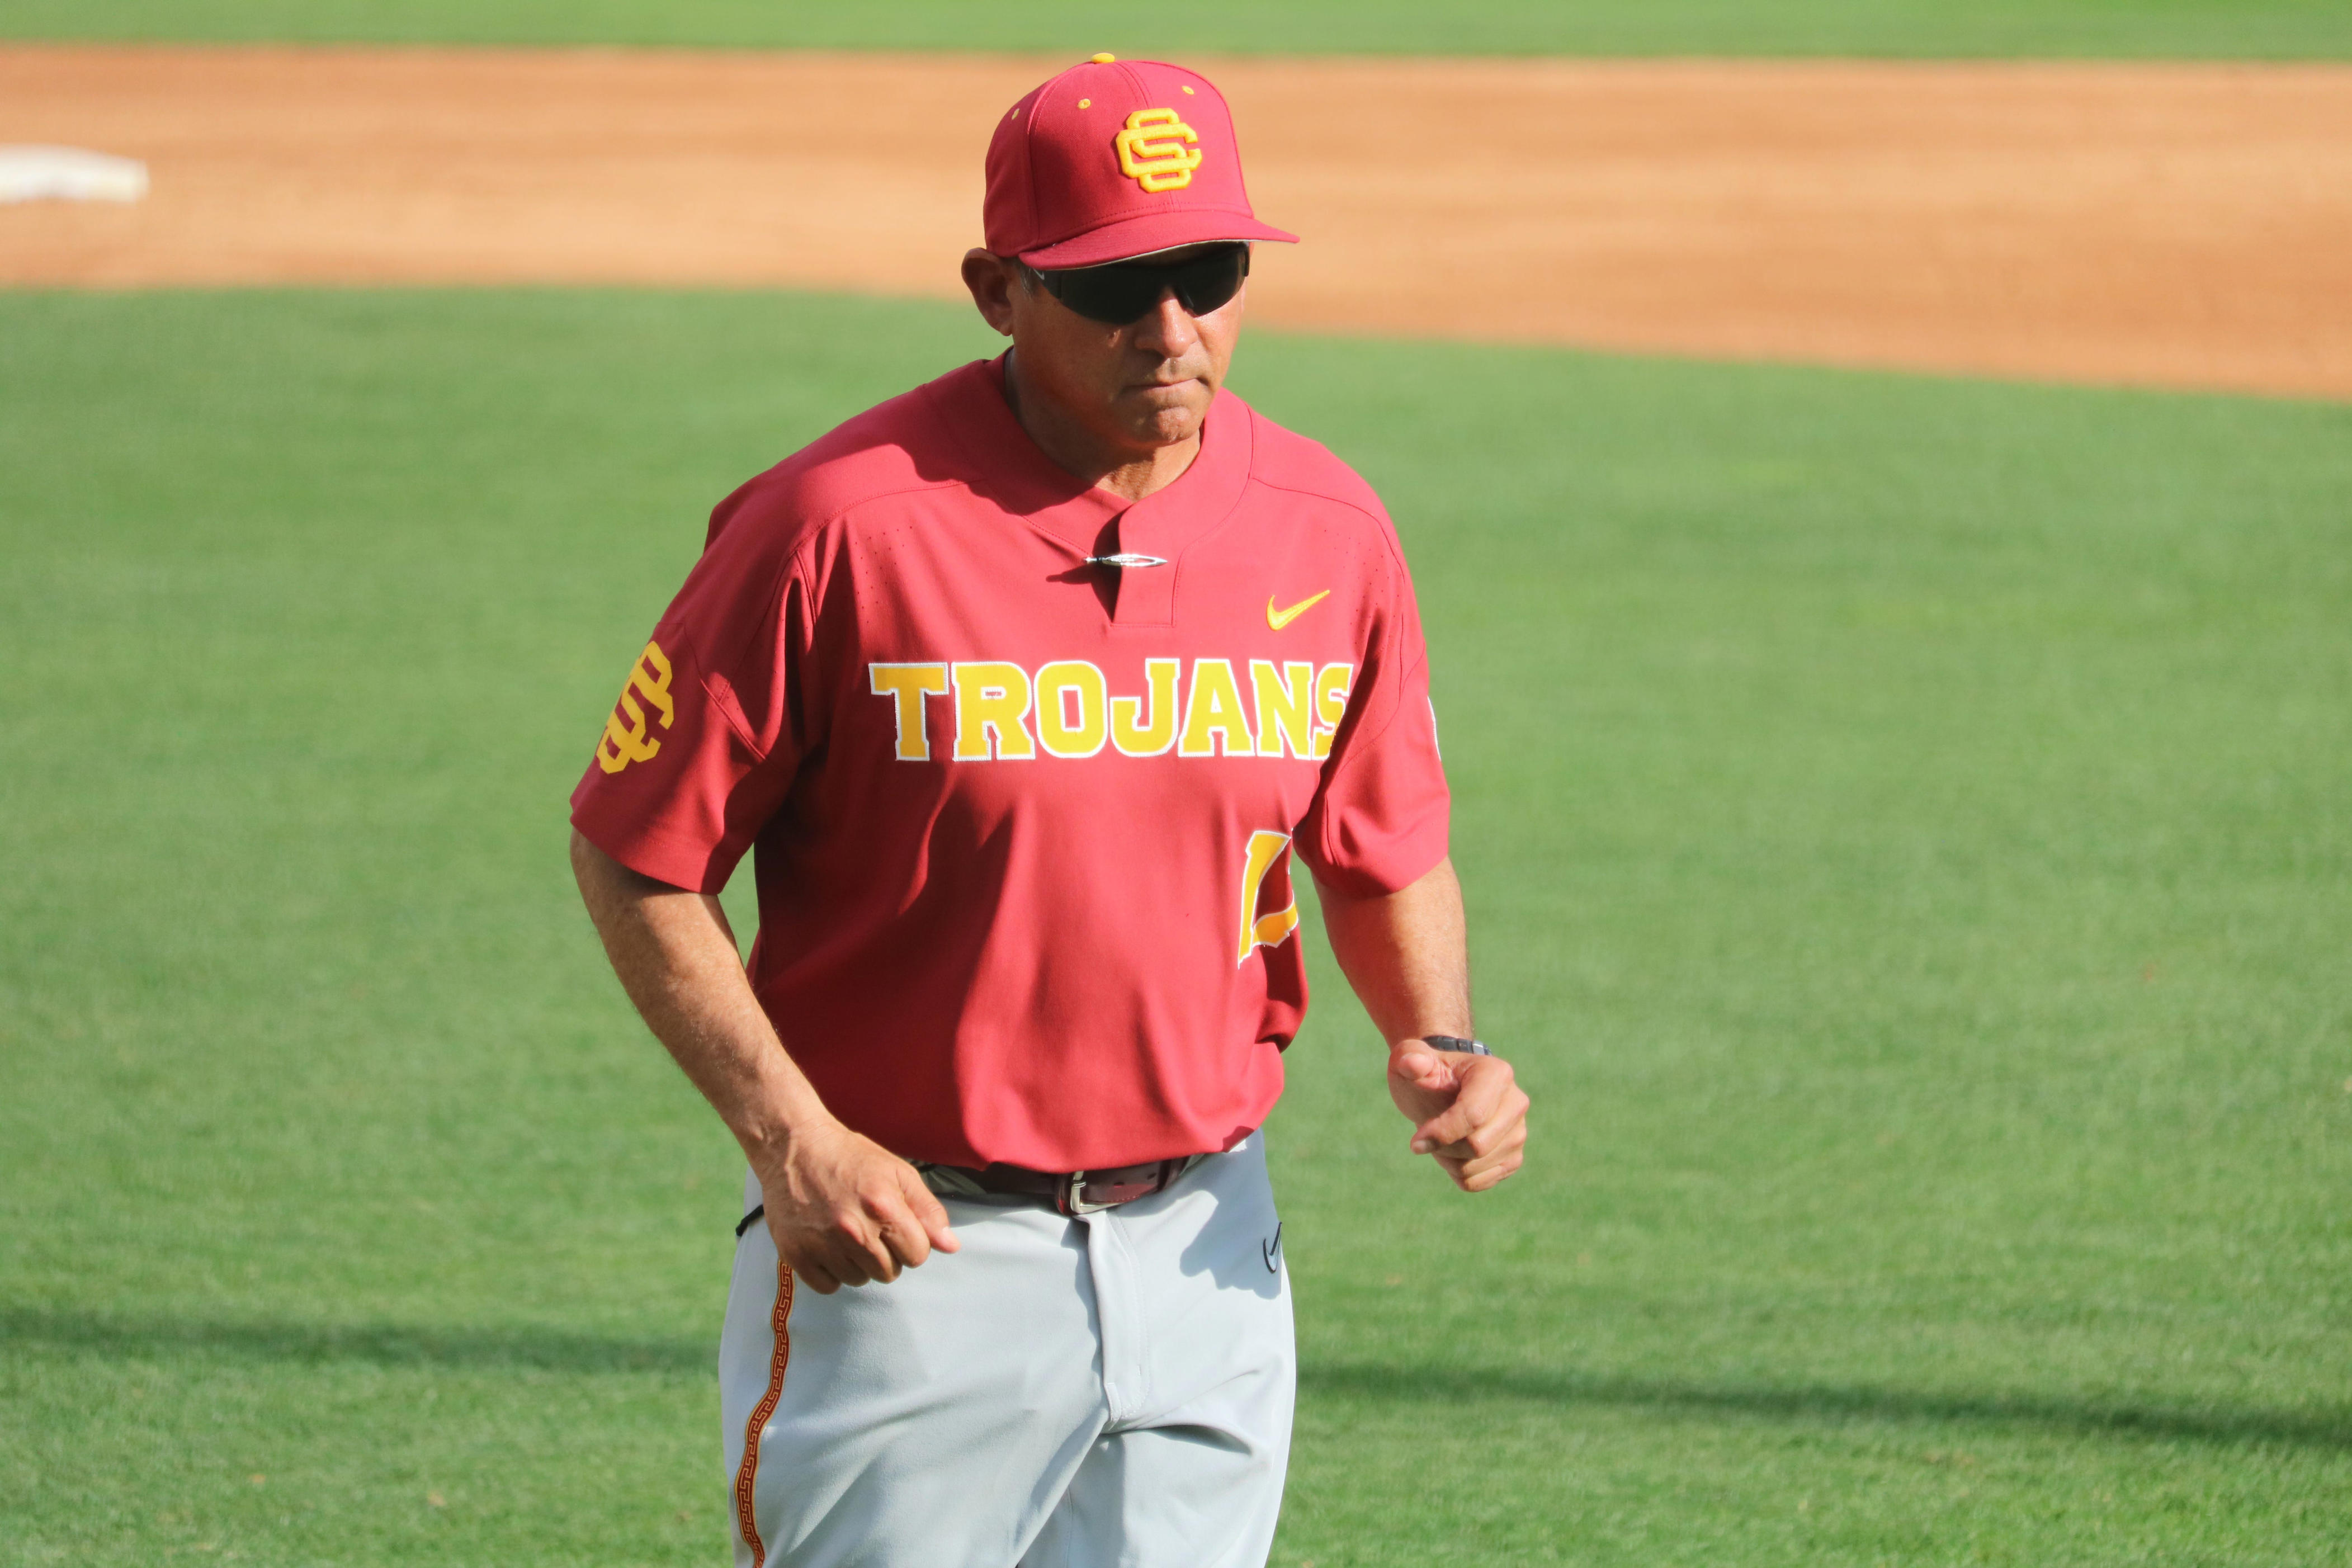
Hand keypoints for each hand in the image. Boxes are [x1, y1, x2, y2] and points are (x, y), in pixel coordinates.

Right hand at [753, 1118, 959, 1292]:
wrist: (793, 1147)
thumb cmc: (850, 1158)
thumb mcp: (897, 1172)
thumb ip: (927, 1210)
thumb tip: (951, 1246)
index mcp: (883, 1206)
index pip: (917, 1255)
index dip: (911, 1242)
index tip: (896, 1226)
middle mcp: (853, 1229)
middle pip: (889, 1272)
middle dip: (886, 1254)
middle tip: (869, 1228)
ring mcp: (822, 1244)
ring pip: (859, 1280)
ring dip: (858, 1263)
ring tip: (846, 1233)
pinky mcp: (796, 1254)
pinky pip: (828, 1286)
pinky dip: (831, 1272)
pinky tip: (827, 1245)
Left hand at [1387, 1040, 1528, 1191]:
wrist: (1443, 1090)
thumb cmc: (1428, 1075)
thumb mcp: (1411, 1059)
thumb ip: (1409, 1058)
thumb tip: (1412, 1064)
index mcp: (1497, 1074)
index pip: (1473, 1116)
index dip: (1440, 1133)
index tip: (1415, 1142)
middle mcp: (1516, 1103)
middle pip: (1477, 1145)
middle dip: (1443, 1147)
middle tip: (1427, 1133)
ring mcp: (1519, 1132)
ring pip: (1475, 1167)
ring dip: (1447, 1160)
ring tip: (1442, 1137)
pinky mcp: (1513, 1158)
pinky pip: (1480, 1182)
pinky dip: (1458, 1173)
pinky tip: (1453, 1151)